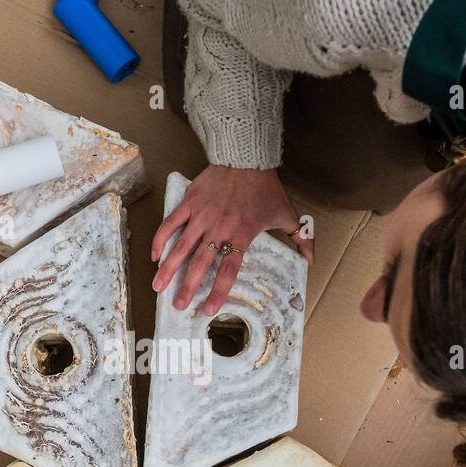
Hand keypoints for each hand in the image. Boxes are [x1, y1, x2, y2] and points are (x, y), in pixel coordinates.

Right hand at [150, 165, 313, 315]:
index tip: (208, 309)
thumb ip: (300, 238)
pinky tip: (154, 255)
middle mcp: (219, 230)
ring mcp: (201, 216)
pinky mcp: (190, 203)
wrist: (246, 157)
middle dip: (187, 287)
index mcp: (241, 236)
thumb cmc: (266, 187)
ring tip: (157, 286)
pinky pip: (171, 224)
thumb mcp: (287, 214)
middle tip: (178, 306)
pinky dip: (161, 239)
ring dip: (168, 269)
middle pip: (200, 264)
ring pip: (181, 247)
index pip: (228, 271)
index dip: (217, 292)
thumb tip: (311, 259)